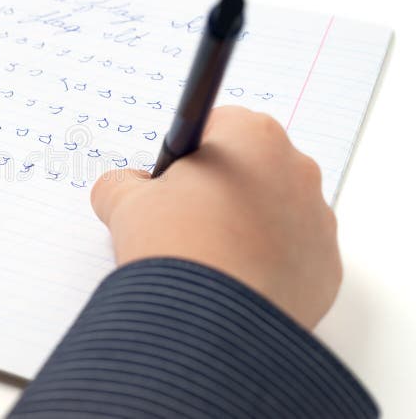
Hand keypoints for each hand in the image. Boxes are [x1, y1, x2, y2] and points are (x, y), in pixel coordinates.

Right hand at [91, 106, 340, 328]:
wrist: (205, 322)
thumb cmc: (173, 246)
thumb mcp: (124, 202)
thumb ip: (121, 182)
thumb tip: (126, 186)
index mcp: (251, 136)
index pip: (219, 126)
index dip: (190, 155)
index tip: (174, 182)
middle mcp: (296, 168)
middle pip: (252, 166)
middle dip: (222, 188)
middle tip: (185, 222)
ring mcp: (318, 220)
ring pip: (276, 210)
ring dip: (247, 224)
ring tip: (209, 257)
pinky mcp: (327, 267)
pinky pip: (294, 254)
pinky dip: (268, 263)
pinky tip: (234, 281)